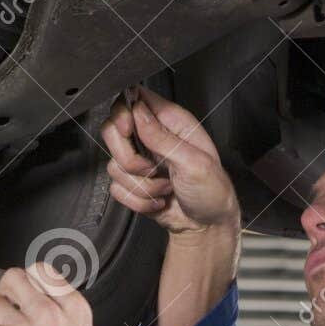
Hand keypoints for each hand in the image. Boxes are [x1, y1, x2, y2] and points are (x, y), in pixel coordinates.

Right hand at [101, 86, 239, 237]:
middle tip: (150, 168)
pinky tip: (158, 199)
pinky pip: (118, 189)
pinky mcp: (134, 184)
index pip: (133, 99)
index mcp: (170, 122)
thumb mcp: (193, 162)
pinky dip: (138, 201)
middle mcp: (151, 138)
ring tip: (165, 188)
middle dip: (128, 157)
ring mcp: (140, 161)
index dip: (123, 112)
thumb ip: (163, 137)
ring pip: (114, 165)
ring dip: (142, 185)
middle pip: (112, 130)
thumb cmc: (212, 190)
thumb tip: (139, 112)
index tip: (128, 130)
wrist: (207, 226)